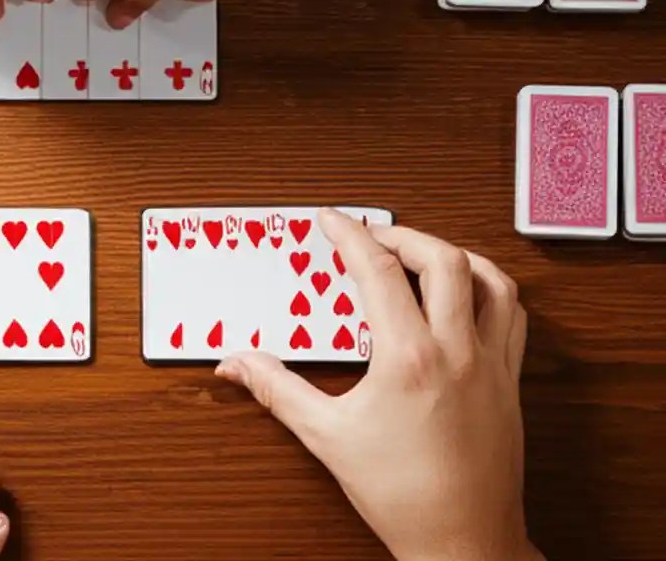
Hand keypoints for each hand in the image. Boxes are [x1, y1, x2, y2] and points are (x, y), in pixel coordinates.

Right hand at [217, 209, 540, 560]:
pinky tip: (466, 293)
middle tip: (370, 236)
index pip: (377, 271)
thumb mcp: (326, 436)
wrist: (462, 540)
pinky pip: (513, 315)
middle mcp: (456, 351)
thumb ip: (278, 390)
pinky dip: (489, 288)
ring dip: (452, 253)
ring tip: (420, 253)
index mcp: (408, 359)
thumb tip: (235, 363)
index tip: (331, 219)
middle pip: (440, 258)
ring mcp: (491, 364)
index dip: (349, 235)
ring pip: (489, 279)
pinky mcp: (509, 381)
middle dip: (401, 235)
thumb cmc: (401, 495)